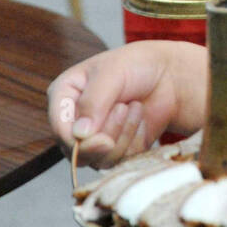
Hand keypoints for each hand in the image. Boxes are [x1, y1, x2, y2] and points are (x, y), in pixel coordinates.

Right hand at [47, 41, 203, 168]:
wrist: (167, 76)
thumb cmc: (136, 65)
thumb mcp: (112, 73)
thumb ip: (93, 102)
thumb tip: (79, 135)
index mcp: (64, 96)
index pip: (60, 130)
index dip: (77, 141)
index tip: (103, 140)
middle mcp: (74, 120)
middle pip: (77, 151)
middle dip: (105, 136)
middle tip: (123, 108)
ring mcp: (93, 137)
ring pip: (99, 159)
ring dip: (122, 135)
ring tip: (133, 106)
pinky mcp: (114, 149)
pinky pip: (120, 160)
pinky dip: (134, 140)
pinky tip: (139, 117)